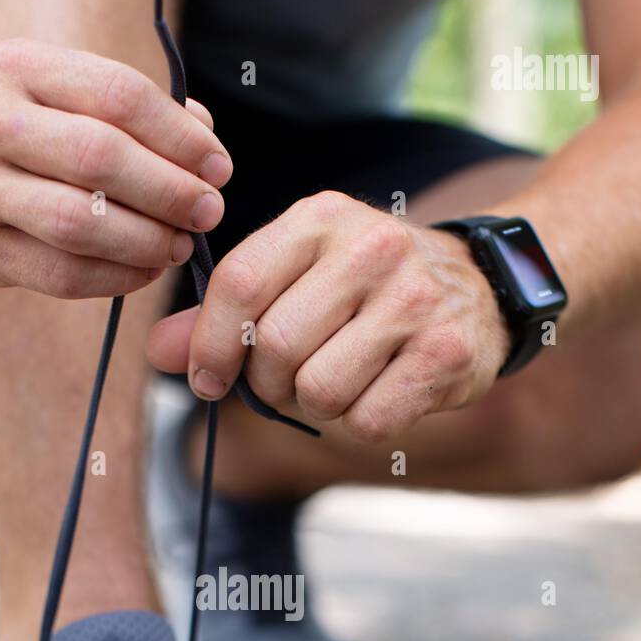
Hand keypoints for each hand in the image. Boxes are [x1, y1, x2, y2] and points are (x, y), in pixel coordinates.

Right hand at [0, 39, 231, 297]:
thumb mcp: (52, 92)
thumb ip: (126, 109)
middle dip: (170, 192)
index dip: (180, 137)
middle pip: (101, 160)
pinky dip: (115, 278)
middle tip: (207, 212)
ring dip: (146, 242)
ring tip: (180, 246)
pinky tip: (144, 271)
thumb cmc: (5, 131)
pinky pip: (61, 274)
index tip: (218, 166)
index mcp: (17, 68)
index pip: (118, 96)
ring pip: (81, 224)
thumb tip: (204, 135)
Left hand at [147, 191, 511, 439]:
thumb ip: (225, 311)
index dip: (209, 343)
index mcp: (322, 218)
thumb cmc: (366, 287)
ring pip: (318, 390)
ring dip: (314, 404)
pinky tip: (380, 391)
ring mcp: (414, 301)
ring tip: (337, 379)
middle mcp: (372, 249)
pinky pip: (366, 420)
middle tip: (286, 380)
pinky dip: (361, 422)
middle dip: (266, 383)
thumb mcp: (297, 275)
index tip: (207, 379)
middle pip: (274, 347)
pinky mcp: (445, 354)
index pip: (240, 282)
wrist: (481, 287)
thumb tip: (159, 352)